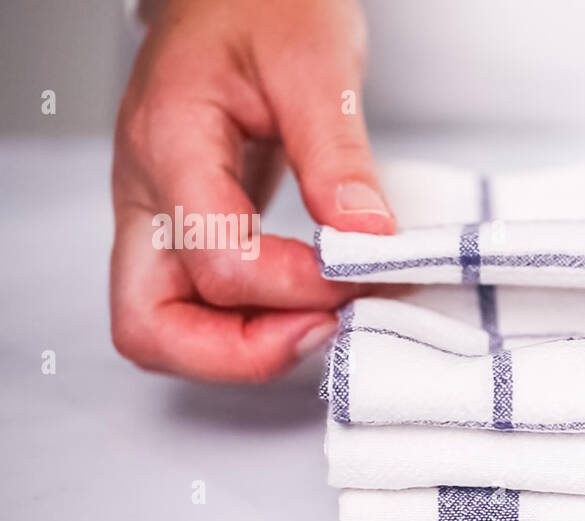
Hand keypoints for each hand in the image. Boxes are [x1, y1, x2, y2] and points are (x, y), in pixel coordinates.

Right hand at [110, 0, 393, 381]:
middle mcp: (147, 192)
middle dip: (240, 352)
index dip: (294, 286)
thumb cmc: (266, 7)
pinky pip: (197, 306)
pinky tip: (310, 300)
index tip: (360, 271)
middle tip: (323, 328)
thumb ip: (338, 155)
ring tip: (323, 317)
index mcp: (169, 141)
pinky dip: (251, 324)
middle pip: (149, 325)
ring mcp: (159, 216)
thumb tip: (367, 238)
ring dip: (244, 347)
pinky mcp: (185, 227)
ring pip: (164, 327)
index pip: (215, 258)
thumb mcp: (315, 64)